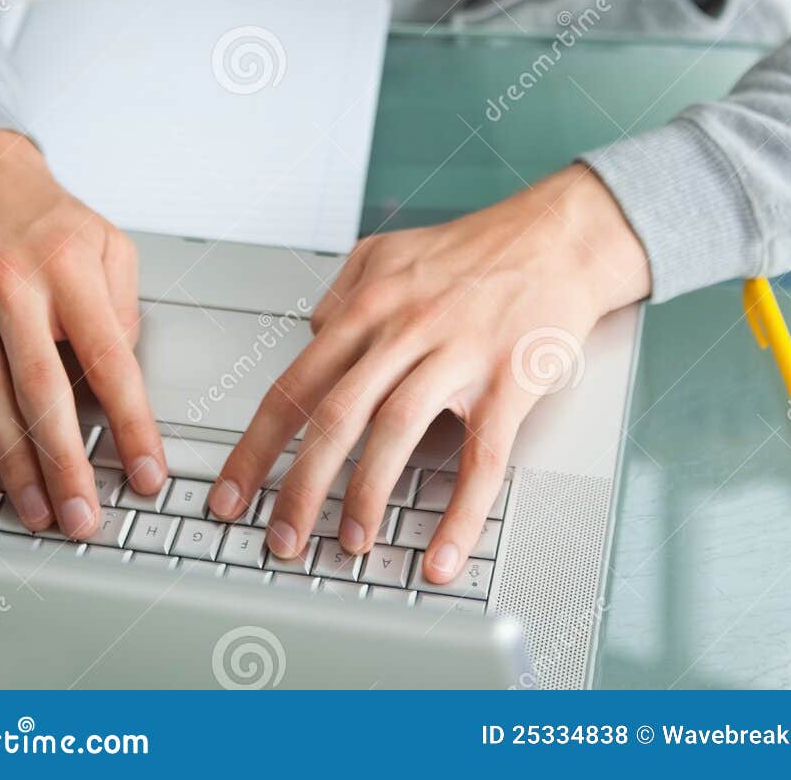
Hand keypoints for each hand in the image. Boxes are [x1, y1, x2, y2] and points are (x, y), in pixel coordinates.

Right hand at [0, 129, 167, 536]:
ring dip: (15, 470)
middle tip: (86, 518)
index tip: (148, 471)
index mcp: (69, 266)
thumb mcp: (108, 243)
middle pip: (42, 392)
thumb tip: (123, 380)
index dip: (131, 424)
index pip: (110, 359)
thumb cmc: (46, 218)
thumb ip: (123, 310)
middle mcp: (13, 284)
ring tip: (40, 513)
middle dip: (67, 466)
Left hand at [207, 163, 649, 584]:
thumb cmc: (478, 249)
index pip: (295, 384)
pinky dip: (460, 515)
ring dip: (367, 499)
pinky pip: (480, 459)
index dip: (257, 446)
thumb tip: (311, 337)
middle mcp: (406, 329)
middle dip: (300, 486)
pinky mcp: (509, 381)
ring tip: (351, 545)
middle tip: (281, 538)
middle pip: (336, 416)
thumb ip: (342, 292)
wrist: (558, 236)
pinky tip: (442, 555)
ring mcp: (458, 355)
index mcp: (370, 304)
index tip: (232, 492)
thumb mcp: (390, 250)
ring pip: (397, 434)